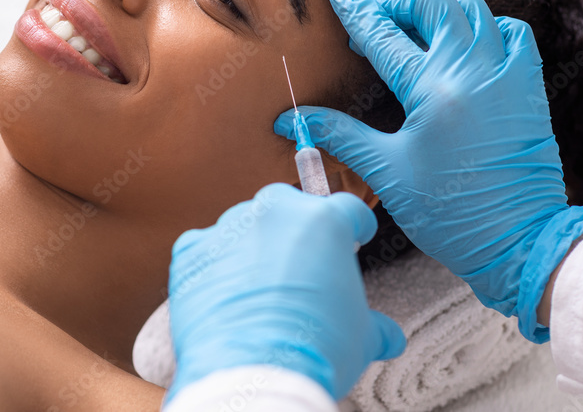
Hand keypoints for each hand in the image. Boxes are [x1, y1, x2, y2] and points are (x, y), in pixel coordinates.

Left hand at [165, 183, 404, 402]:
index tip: (354, 238)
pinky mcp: (192, 251)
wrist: (253, 374)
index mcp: (323, 220)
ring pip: (245, 228)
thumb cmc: (315, 350)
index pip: (347, 209)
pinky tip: (224, 297)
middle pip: (289, 208)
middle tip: (301, 269)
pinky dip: (214, 268)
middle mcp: (273, 212)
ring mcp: (229, 229)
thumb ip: (376, 326)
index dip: (354, 226)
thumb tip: (390, 338)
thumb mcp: (360, 337)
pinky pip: (205, 250)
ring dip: (253, 250)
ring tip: (260, 293)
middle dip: (297, 232)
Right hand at [275, 0, 582, 341]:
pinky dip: (486, 28)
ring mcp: (507, 76)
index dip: (353, 0)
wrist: (520, 242)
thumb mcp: (385, 172)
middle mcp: (473, 72)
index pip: (381, 31)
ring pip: (474, 10)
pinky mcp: (529, 88)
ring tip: (415, 36)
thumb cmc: (449, 214)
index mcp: (431, 92)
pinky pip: (512, 33)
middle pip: (434, 2)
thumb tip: (289, 119)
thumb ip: (338, 134)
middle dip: (397, 2)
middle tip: (376, 24)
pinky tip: (466, 48)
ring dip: (439, 12)